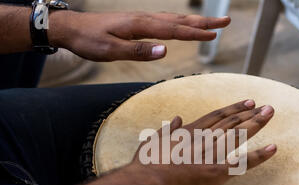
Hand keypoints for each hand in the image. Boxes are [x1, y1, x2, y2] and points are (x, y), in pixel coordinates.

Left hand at [49, 11, 230, 61]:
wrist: (72, 28)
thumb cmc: (90, 40)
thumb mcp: (110, 50)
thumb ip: (138, 51)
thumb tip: (165, 51)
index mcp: (140, 26)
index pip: (173, 30)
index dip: (195, 33)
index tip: (214, 35)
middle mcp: (144, 19)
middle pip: (179, 20)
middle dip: (203, 22)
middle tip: (225, 21)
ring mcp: (141, 19)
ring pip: (173, 19)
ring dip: (194, 21)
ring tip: (212, 23)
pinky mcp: (137, 23)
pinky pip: (164, 21)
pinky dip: (179, 22)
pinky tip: (183, 25)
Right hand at [130, 100, 276, 184]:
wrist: (147, 183)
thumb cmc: (146, 165)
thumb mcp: (152, 142)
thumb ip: (166, 130)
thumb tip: (176, 118)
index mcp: (188, 132)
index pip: (216, 116)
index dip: (233, 108)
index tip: (248, 102)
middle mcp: (203, 138)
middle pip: (231, 122)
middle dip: (250, 113)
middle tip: (267, 107)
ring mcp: (210, 154)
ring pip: (238, 135)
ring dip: (256, 124)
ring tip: (270, 114)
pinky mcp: (216, 172)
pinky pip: (242, 162)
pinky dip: (259, 155)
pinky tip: (273, 148)